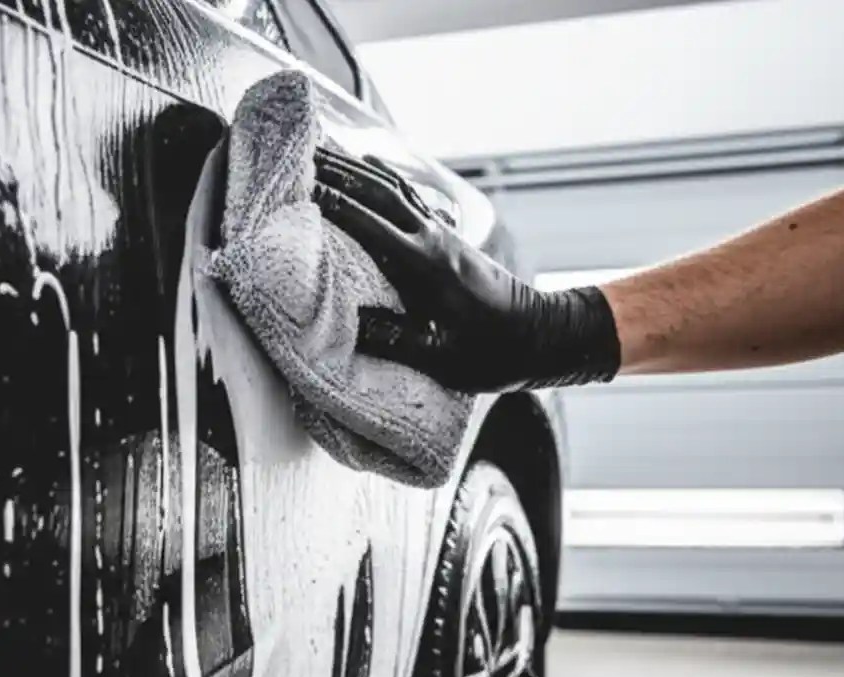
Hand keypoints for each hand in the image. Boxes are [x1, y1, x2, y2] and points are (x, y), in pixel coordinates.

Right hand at [312, 148, 621, 392]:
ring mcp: (443, 233)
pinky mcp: (449, 236)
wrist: (544, 336)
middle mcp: (433, 238)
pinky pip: (410, 196)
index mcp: (426, 265)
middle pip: (378, 191)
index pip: (369, 225)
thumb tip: (347, 325)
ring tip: (324, 150)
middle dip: (337, 171)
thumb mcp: (443, 358)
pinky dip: (384, 178)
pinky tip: (372, 168)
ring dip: (357, 167)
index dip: (332, 206)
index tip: (299, 190)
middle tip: (301, 153)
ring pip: (394, 187)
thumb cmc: (495, 352)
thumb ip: (395, 341)